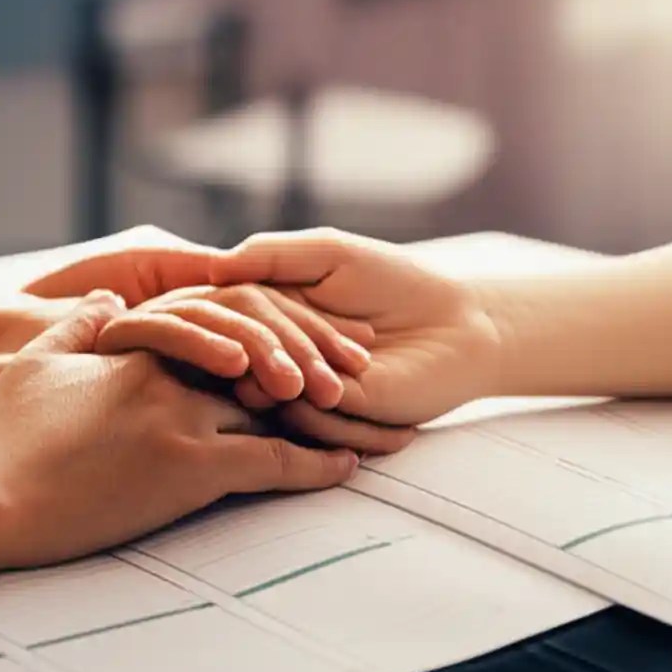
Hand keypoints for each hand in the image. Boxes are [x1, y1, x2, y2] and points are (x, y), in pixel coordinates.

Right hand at [0, 292, 359, 566]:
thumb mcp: (38, 363)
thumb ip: (79, 328)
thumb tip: (107, 307)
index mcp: (139, 347)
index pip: (224, 326)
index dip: (272, 332)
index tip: (308, 338)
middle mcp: (170, 374)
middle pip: (261, 360)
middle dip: (313, 364)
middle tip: (361, 371)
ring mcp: (181, 418)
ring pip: (275, 404)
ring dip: (326, 412)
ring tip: (370, 418)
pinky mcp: (186, 467)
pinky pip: (269, 461)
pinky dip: (313, 464)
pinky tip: (344, 465)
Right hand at [209, 229, 502, 450]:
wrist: (459, 321)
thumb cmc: (397, 279)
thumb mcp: (328, 254)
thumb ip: (272, 256)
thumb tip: (212, 265)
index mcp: (276, 313)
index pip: (231, 317)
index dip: (225, 314)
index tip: (225, 311)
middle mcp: (285, 353)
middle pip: (243, 359)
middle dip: (254, 352)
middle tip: (258, 350)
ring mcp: (309, 388)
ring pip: (267, 394)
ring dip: (281, 381)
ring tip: (303, 374)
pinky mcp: (339, 416)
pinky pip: (305, 418)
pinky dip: (311, 404)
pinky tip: (333, 386)